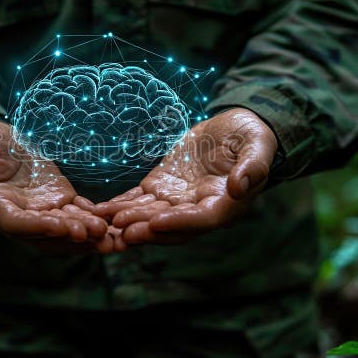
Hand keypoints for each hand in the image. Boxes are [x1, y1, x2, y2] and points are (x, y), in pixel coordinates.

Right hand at [0, 119, 111, 252]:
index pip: (18, 225)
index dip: (39, 228)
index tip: (61, 226)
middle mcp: (20, 217)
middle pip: (47, 234)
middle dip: (72, 236)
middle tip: (95, 234)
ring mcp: (40, 209)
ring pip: (66, 225)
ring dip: (88, 231)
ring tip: (109, 233)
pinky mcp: (57, 197)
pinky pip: (77, 211)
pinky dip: (94, 216)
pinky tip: (112, 219)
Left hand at [93, 108, 277, 245]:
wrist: (236, 128)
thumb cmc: (252, 136)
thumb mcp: (258, 145)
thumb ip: (253, 167)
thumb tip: (239, 187)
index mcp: (225, 205)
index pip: (201, 220)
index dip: (178, 222)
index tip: (157, 223)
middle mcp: (199, 209)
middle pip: (170, 225)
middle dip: (145, 228)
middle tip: (122, 230)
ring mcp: (178, 200)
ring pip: (150, 215)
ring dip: (128, 220)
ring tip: (104, 220)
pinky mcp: (161, 188)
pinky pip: (139, 200)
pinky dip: (121, 206)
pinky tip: (100, 210)